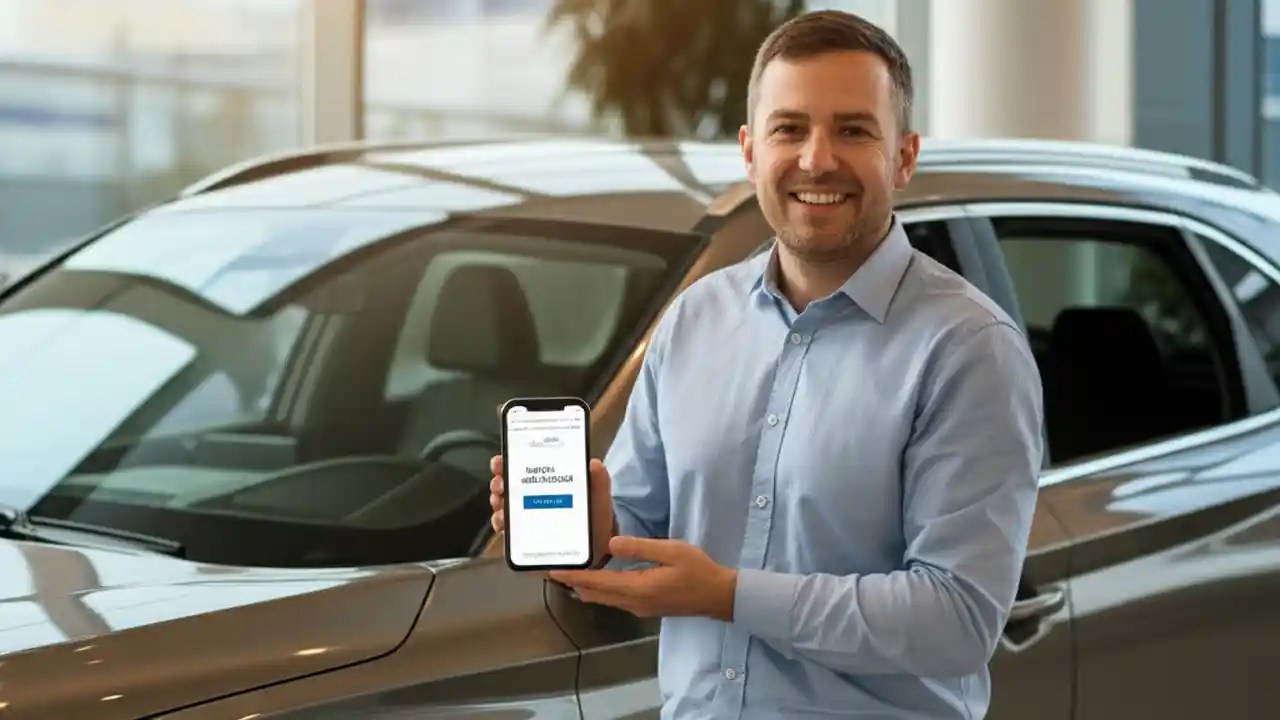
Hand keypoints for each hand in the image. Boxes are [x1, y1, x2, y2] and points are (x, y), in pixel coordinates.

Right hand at [489, 454, 616, 564]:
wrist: (598, 549)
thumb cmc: (596, 518)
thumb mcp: (600, 497)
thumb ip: (599, 481)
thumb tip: (594, 464)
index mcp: (547, 482)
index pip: (520, 467)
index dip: (506, 463)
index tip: (499, 462)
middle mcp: (532, 497)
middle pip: (506, 485)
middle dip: (498, 482)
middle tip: (501, 484)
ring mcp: (526, 517)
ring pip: (502, 505)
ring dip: (497, 502)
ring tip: (501, 503)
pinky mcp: (524, 538)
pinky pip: (506, 529)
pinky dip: (500, 523)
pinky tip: (503, 522)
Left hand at [548, 536, 737, 621]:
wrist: (718, 596)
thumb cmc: (697, 571)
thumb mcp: (671, 551)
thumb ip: (640, 547)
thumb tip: (610, 543)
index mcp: (637, 588)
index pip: (596, 583)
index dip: (573, 577)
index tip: (554, 571)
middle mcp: (633, 602)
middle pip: (595, 594)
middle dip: (574, 583)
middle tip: (556, 571)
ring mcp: (639, 608)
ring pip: (604, 599)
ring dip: (586, 588)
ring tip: (572, 574)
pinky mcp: (646, 607)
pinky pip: (615, 600)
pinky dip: (601, 590)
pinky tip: (599, 580)